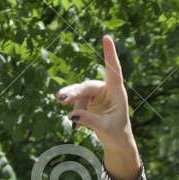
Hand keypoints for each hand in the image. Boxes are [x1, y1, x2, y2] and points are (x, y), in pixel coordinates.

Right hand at [54, 33, 134, 157]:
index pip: (113, 70)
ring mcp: (98, 94)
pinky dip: (76, 113)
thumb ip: (89, 121)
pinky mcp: (90, 100)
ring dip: (71, 99)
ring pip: (80, 93)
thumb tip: (72, 115)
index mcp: (117, 93)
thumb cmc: (116, 134)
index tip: (106, 38)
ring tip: (60, 102)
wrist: (116, 141)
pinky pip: (78, 103)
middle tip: (61, 98)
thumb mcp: (103, 128)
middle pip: (88, 86)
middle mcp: (108, 90)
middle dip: (74, 92)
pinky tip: (76, 127)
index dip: (109, 54)